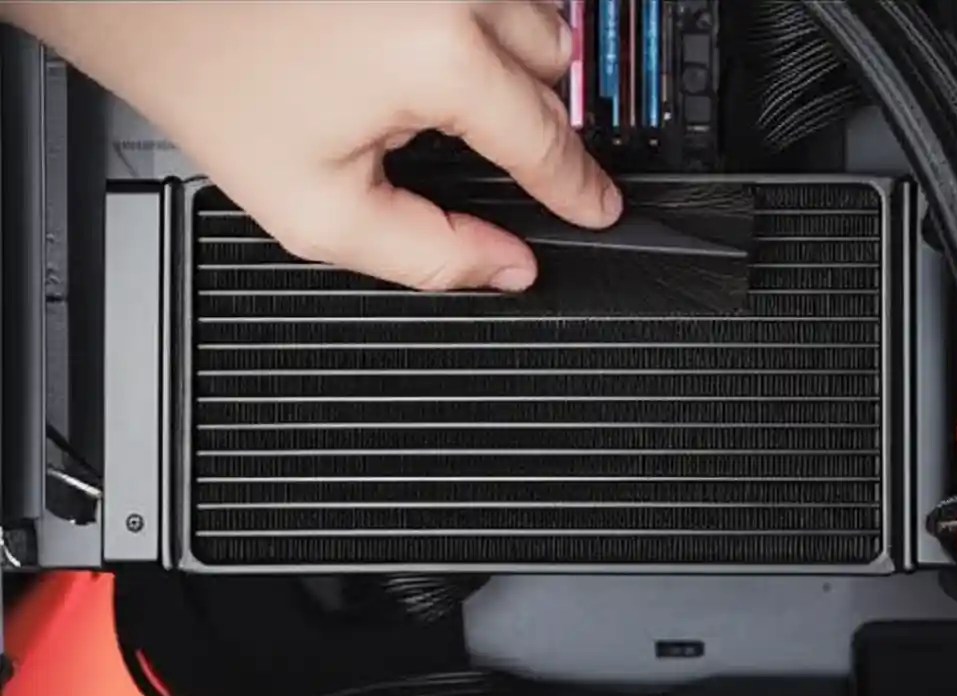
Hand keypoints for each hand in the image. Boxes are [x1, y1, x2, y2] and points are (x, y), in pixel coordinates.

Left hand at [8, 2, 619, 290]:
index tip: (598, 207)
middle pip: (555, 66)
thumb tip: (508, 267)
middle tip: (508, 161)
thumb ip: (430, 254)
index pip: (544, 140)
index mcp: (442, 58)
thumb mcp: (318, 210)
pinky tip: (440, 51)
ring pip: (533, 13)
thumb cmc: (216, 82)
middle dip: (541, 119)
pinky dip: (487, 22)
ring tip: (461, 103)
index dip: (578, 188)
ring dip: (519, 63)